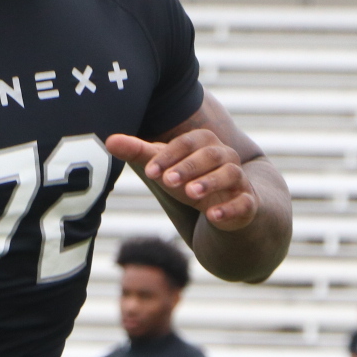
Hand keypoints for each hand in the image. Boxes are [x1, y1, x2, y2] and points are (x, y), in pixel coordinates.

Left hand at [107, 130, 259, 229]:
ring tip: (190, 194)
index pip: (187, 143)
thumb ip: (139, 152)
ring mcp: (239, 180)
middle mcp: (225, 157)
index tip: (150, 172)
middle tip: (167, 181)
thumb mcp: (164, 167)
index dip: (168, 156)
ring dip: (210, 183)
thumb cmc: (189, 179)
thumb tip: (109, 140)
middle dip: (188, 167)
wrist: (222, 206)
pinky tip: (213, 216)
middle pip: (210, 155)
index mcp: (204, 143)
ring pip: (231, 174)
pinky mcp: (247, 203)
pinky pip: (244, 203)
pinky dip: (230, 209)